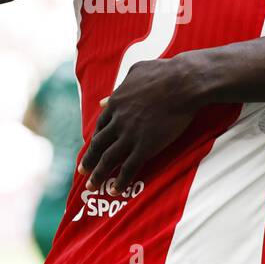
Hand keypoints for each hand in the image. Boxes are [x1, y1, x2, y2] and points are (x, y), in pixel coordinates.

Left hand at [78, 56, 201, 191]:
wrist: (183, 83)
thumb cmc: (164, 73)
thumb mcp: (136, 73)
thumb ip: (119, 88)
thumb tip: (104, 99)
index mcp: (116, 103)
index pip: (101, 126)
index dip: (95, 139)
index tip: (91, 148)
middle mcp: (118, 121)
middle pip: (98, 145)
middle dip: (89, 161)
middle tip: (82, 172)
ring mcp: (130, 136)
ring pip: (108, 160)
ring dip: (98, 176)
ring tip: (92, 188)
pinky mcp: (145, 147)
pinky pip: (129, 169)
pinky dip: (120, 182)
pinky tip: (115, 191)